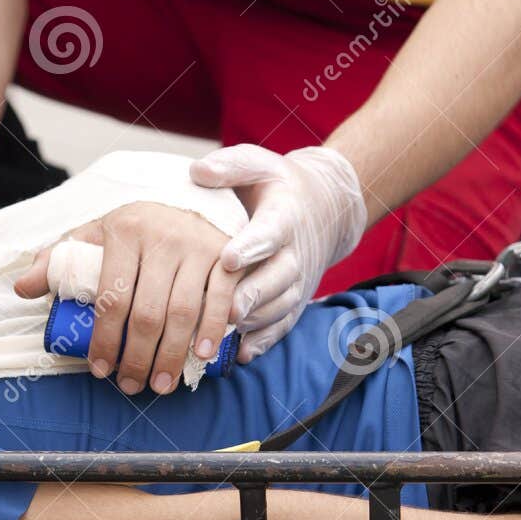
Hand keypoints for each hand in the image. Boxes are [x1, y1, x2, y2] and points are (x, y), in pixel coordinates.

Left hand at [15, 203, 239, 394]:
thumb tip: (22, 289)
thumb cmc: (132, 233)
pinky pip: (220, 298)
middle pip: (148, 312)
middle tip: (130, 386)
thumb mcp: (92, 238)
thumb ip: (58, 261)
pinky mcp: (225, 255)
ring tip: (160, 385)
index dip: (105, 340)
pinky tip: (200, 357)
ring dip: (172, 356)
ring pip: (183, 311)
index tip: (100, 369)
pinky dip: (211, 330)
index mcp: (123, 231)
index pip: (111, 297)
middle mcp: (162, 236)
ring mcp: (196, 245)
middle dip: (137, 357)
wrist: (184, 204)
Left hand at [190, 144, 366, 361]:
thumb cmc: (275, 185)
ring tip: (222, 333)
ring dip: (254, 321)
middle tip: (225, 309)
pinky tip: (241, 354)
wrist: (323, 208)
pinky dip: (264, 341)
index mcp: (284, 216)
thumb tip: (198, 171)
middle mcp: (294, 252)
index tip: (228, 259)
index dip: (252, 246)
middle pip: (278, 278)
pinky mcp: (293, 302)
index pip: (270, 232)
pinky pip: (282, 325)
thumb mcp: (257, 165)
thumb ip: (230, 167)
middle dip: (252, 295)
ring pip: (279, 306)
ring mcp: (296, 281)